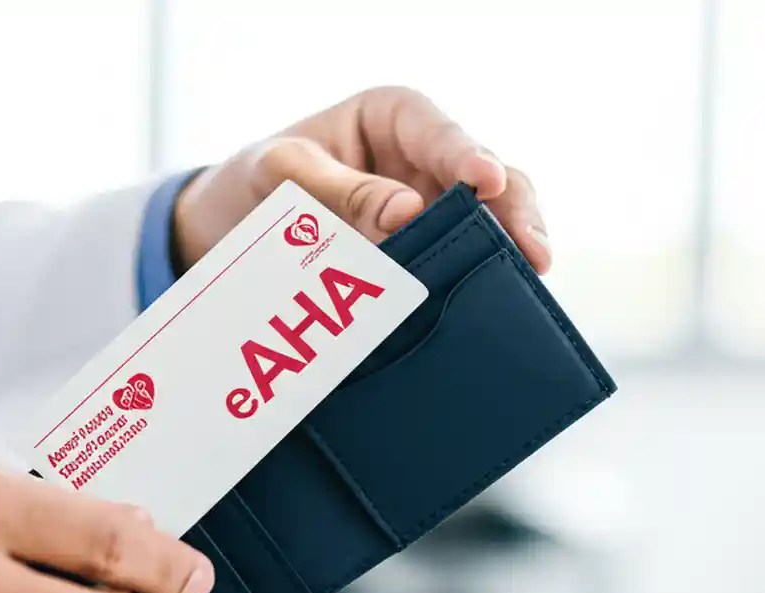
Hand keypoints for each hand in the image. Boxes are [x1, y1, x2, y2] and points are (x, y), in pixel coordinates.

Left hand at [174, 86, 549, 273]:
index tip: (487, 182)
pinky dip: (475, 280)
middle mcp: (423, 157)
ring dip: (505, 251)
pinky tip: (492, 305)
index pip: (439, 132)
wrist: (233, 223)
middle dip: (512, 212)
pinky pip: (459, 262)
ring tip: (524, 280)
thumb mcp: (284, 173)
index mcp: (392, 116)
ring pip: (487, 222)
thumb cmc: (258, 179)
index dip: (468, 157)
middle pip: (486, 178)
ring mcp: (431, 205)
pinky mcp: (426, 249)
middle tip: (531, 252)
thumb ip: (341, 191)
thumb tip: (406, 213)